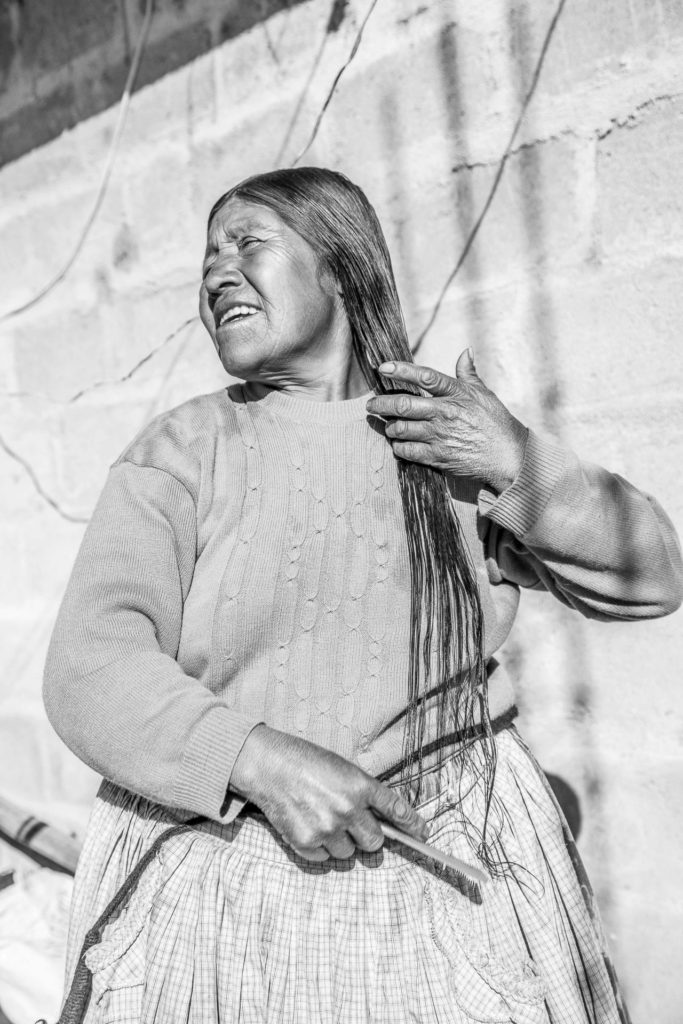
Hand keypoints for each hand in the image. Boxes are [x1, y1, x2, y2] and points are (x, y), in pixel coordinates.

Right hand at [230, 725, 428, 860]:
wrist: (269, 766)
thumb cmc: (306, 762)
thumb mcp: (342, 768)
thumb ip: (363, 792)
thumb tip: (382, 819)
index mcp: (360, 785)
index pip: (395, 809)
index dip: (411, 824)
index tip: (422, 833)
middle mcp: (347, 808)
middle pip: (375, 843)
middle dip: (368, 836)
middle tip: (354, 824)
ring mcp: (327, 828)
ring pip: (349, 853)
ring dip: (342, 841)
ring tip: (323, 819)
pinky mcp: (306, 842)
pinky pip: (325, 859)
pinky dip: (321, 848)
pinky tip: (309, 825)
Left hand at [366, 349, 527, 493]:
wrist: (509, 456)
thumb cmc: (497, 423)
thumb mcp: (484, 394)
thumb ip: (468, 374)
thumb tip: (465, 352)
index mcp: (456, 393)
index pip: (424, 376)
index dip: (401, 370)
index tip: (382, 368)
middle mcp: (445, 413)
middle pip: (404, 404)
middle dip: (380, 403)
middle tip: (370, 404)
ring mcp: (440, 436)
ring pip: (401, 428)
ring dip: (389, 427)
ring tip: (387, 426)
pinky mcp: (438, 457)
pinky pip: (407, 451)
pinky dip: (398, 446)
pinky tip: (399, 443)